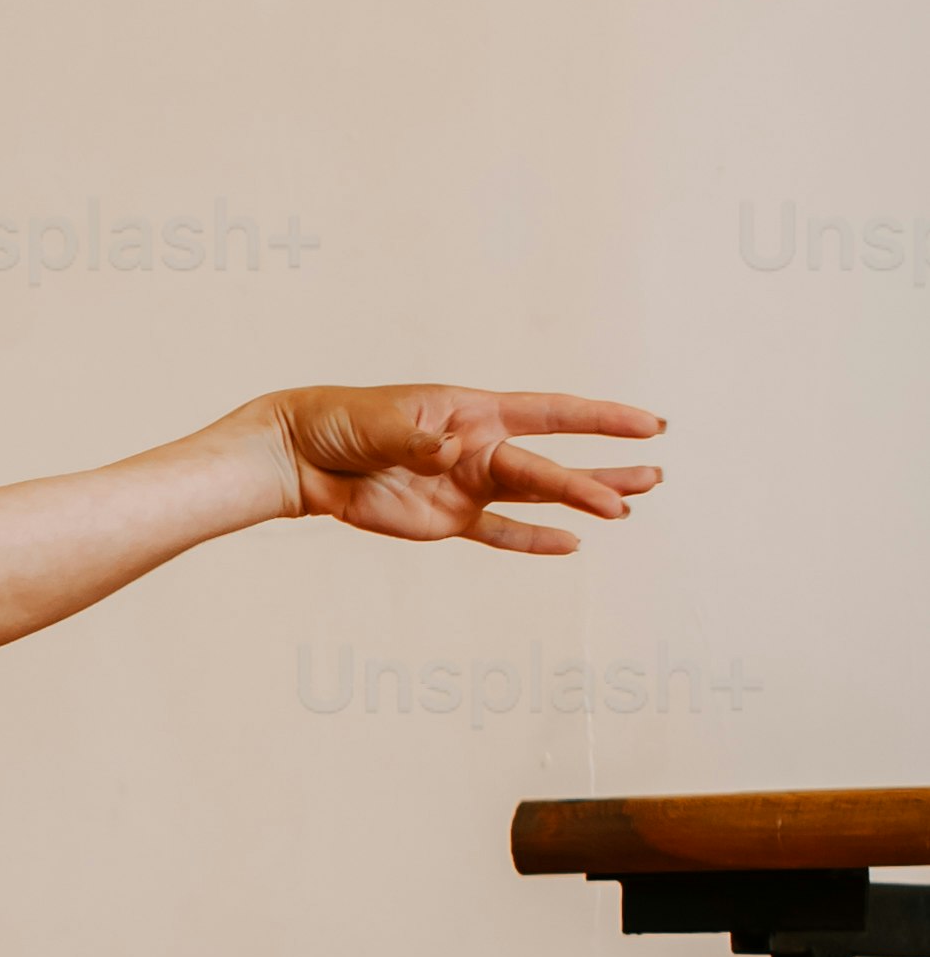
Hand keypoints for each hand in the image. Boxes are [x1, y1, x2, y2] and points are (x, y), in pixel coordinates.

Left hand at [265, 382, 666, 551]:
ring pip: (538, 496)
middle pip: (552, 464)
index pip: (550, 414)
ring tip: (631, 506)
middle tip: (654, 478)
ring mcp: (467, 486)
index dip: (600, 419)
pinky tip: (573, 544)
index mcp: (473, 412)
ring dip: (583, 500)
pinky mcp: (447, 520)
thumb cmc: (341, 422)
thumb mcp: (379, 423)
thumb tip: (452, 450)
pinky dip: (533, 541)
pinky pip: (499, 533)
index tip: (647, 424)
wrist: (302, 457)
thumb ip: (418, 438)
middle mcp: (480, 447)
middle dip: (602, 473)